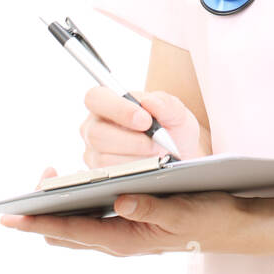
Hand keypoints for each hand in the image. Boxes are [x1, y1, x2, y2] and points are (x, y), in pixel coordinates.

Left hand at [0, 188, 256, 256]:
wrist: (233, 226)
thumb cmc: (210, 218)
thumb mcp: (185, 211)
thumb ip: (152, 208)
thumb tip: (120, 201)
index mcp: (126, 240)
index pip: (72, 231)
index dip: (40, 223)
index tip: (11, 217)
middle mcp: (118, 241)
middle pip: (63, 235)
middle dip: (38, 219)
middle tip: (20, 199)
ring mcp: (122, 235)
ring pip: (74, 229)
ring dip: (54, 212)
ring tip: (43, 186)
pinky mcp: (129, 226)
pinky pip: (90, 221)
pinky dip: (74, 207)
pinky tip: (74, 187)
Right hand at [78, 86, 209, 168]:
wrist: (180, 154)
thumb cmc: (171, 127)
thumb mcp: (175, 111)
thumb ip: (164, 103)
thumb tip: (148, 101)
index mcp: (107, 101)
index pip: (96, 98)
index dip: (118, 109)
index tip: (145, 120)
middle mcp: (94, 125)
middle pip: (97, 133)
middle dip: (132, 141)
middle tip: (157, 144)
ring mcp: (94, 151)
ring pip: (104, 158)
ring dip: (136, 158)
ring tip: (157, 155)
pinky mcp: (100, 172)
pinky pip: (110, 176)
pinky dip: (134, 172)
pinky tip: (149, 167)